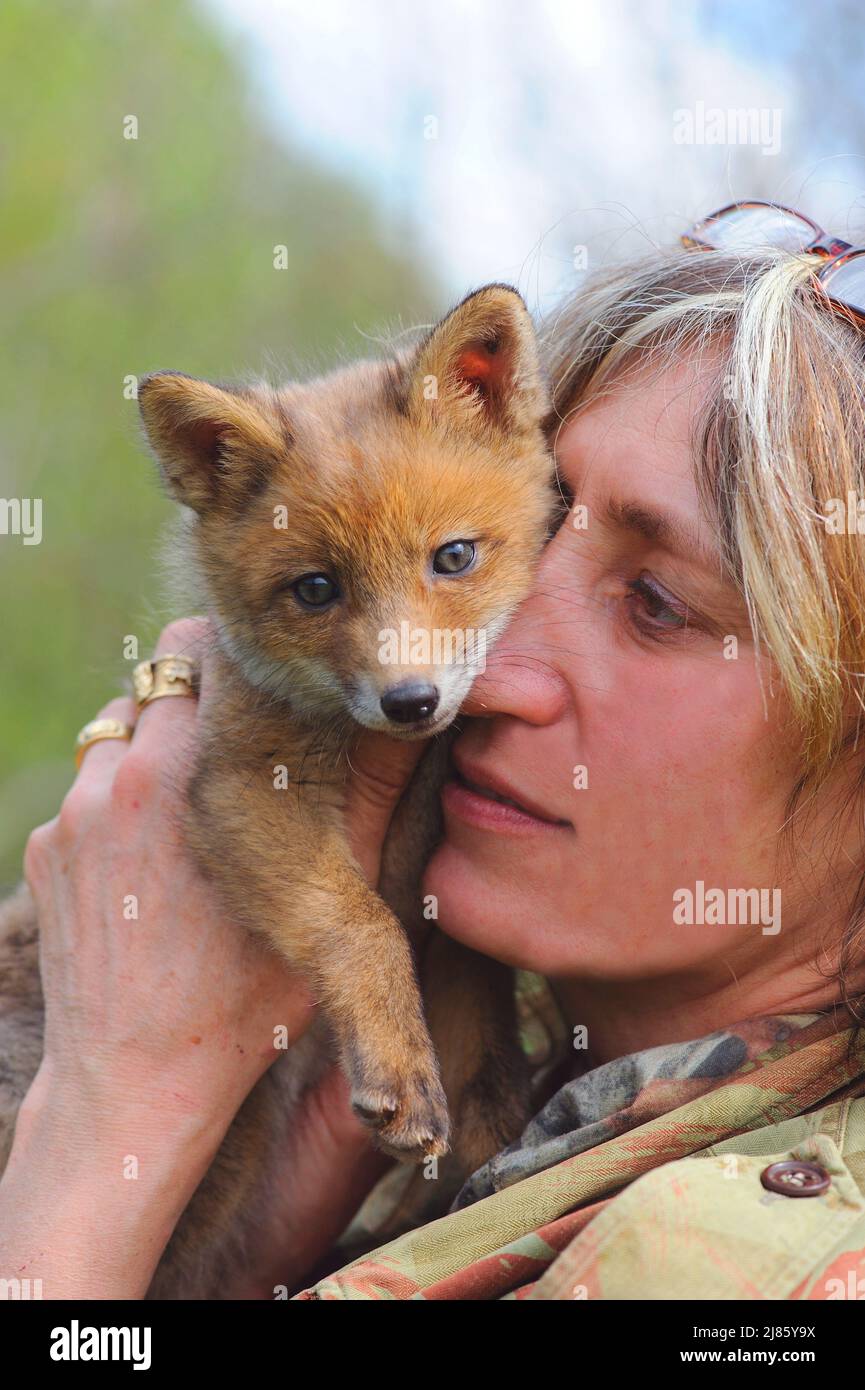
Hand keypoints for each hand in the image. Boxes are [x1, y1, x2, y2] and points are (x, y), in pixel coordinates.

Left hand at [2, 618, 425, 1296]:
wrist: (137, 1083)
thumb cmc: (244, 1000)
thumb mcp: (333, 896)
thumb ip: (370, 794)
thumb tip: (409, 719)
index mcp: (184, 772)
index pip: (194, 649)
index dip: (235, 660)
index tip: (267, 687)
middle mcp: (116, 778)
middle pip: (155, 684)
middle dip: (199, 702)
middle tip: (242, 748)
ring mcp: (72, 816)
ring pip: (118, 734)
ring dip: (155, 750)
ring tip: (199, 807)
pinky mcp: (47, 852)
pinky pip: (88, 793)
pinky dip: (119, 805)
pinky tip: (155, 862)